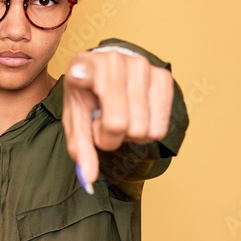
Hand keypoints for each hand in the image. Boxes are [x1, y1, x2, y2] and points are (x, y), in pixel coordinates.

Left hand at [62, 46, 173, 192]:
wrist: (110, 74)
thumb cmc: (89, 98)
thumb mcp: (77, 121)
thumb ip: (81, 149)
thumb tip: (90, 179)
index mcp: (84, 66)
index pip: (88, 83)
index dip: (85, 83)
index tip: (79, 77)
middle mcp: (114, 61)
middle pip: (119, 125)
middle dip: (110, 136)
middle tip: (104, 123)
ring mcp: (142, 66)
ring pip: (142, 130)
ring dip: (129, 134)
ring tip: (120, 117)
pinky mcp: (163, 76)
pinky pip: (160, 128)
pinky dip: (147, 130)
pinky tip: (136, 114)